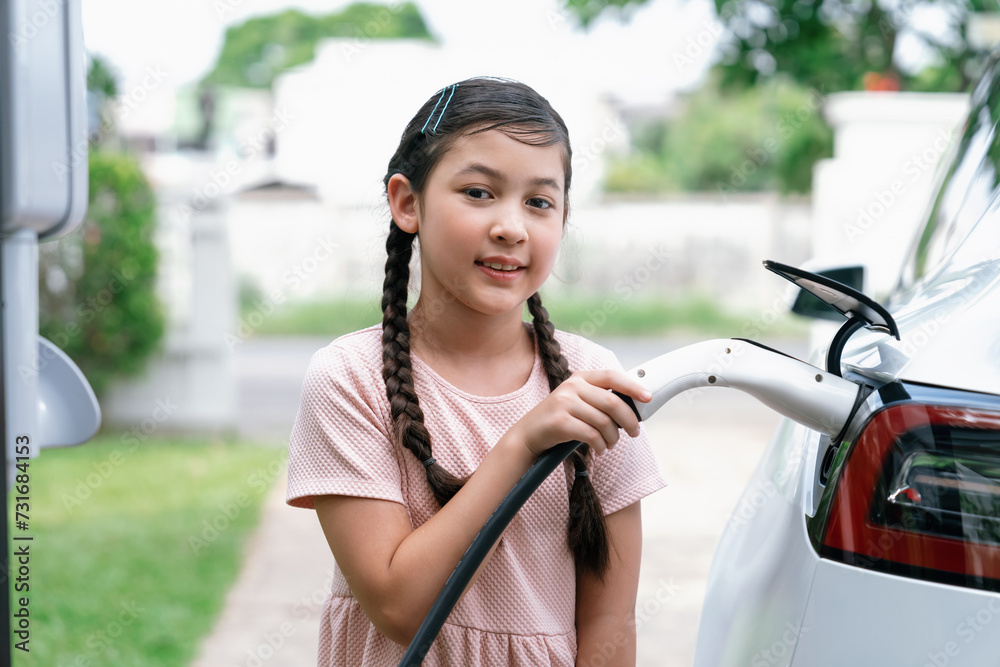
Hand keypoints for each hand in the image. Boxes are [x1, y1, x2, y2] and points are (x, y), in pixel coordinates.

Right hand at [507, 369, 651, 458]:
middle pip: (612, 403)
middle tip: (635, 433)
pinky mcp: (560, 422)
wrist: (529, 435)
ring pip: (604, 422)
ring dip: (613, 438)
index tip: (648, 398)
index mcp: (580, 378)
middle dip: (629, 421)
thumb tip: (633, 407)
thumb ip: (600, 399)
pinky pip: (592, 435)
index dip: (632, 386)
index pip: (611, 376)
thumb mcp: (578, 401)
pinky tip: (599, 449)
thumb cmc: (561, 420)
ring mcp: (564, 403)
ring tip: (609, 445)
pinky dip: (600, 446)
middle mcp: (572, 386)